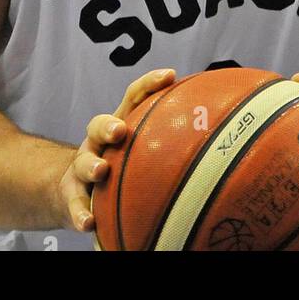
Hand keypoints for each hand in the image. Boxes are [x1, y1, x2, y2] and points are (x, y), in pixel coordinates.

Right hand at [54, 67, 175, 232]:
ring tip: (101, 172)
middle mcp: (98, 141)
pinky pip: (74, 205)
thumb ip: (172, 147)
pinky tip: (90, 224)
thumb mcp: (141, 151)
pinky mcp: (71, 194)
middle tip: (120, 131)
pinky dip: (80, 213)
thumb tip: (227, 151)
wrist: (76, 188)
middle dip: (109, 125)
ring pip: (83, 162)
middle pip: (99, 124)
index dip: (150, 83)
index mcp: (120, 124)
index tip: (170, 75)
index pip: (134, 96)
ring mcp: (82, 166)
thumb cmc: (121, 166)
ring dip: (91, 166)